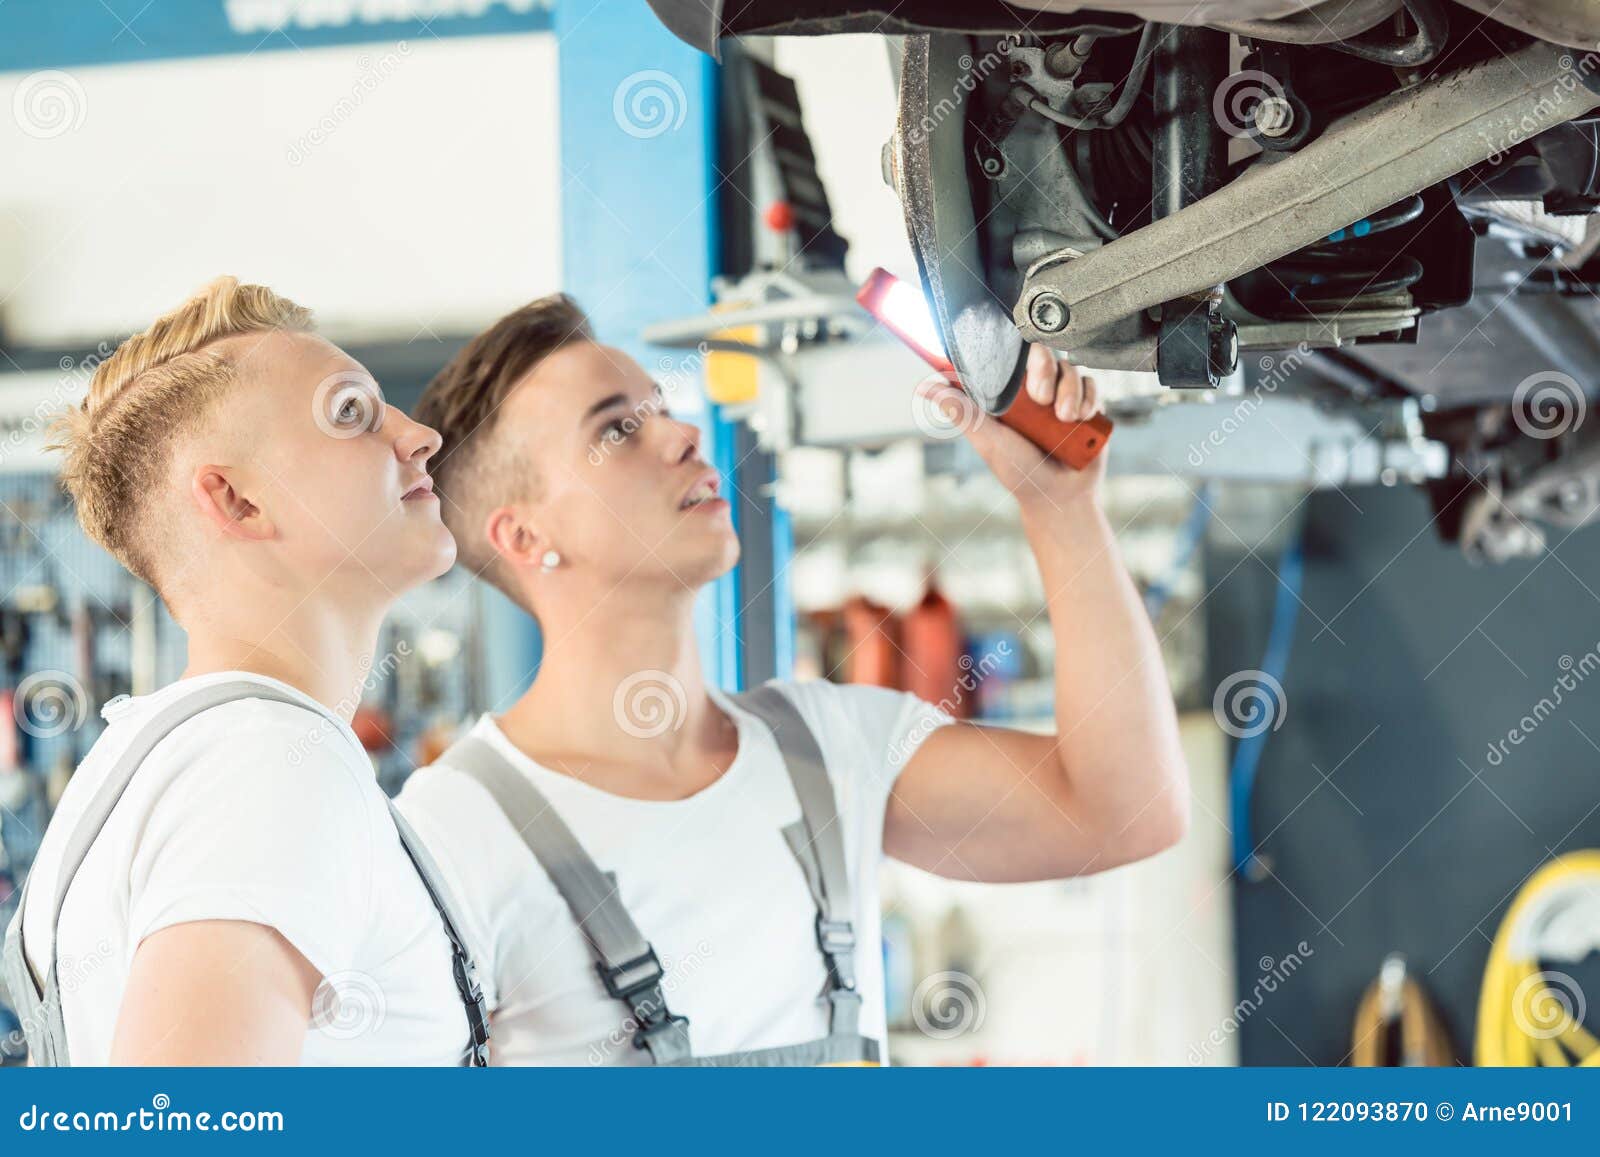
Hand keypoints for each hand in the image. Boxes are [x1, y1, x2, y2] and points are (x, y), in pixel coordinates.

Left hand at [916, 345, 1104, 513]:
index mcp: (1008, 394)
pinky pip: (1090, 384)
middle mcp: (1033, 390)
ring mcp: (1060, 395)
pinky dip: (1087, 398)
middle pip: (1042, 354)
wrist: (1061, 496)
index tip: (1017, 373)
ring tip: (1065, 418)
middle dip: (1044, 370)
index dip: (1014, 355)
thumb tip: (924, 388)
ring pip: (1068, 368)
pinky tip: (1080, 418)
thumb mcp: (987, 441)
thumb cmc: (1020, 471)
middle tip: (1041, 399)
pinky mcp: (1084, 403)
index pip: (1010, 357)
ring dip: (1069, 390)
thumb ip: (961, 411)